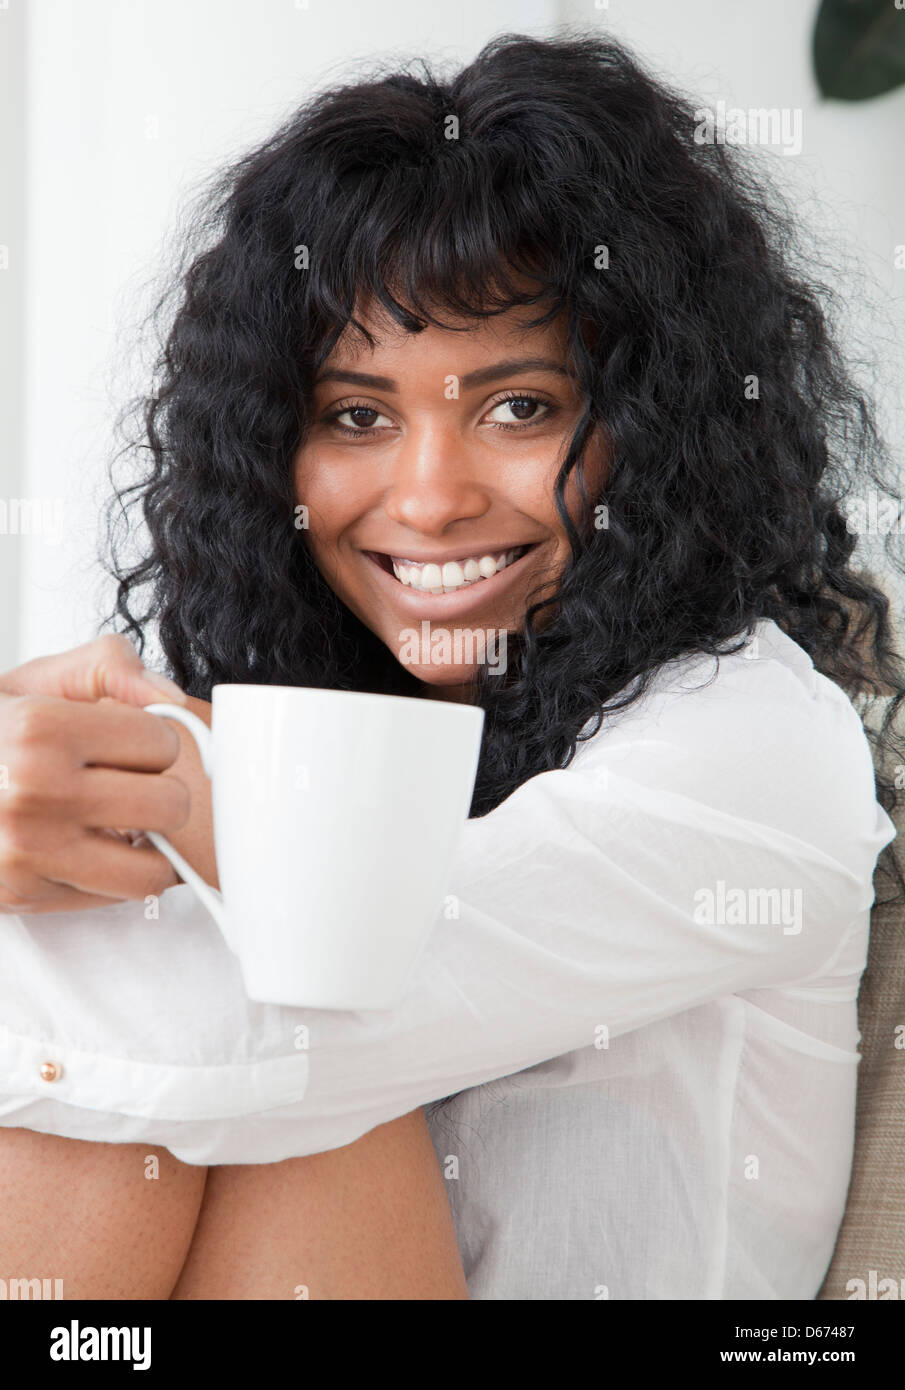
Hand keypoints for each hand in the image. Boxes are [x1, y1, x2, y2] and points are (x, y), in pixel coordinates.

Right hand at [0, 634, 191, 913]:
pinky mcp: (24, 894)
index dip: (154, 740)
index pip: (162, 743)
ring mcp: (27, 851)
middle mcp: (33, 793)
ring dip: (147, 847)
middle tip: (133, 785)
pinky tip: (84, 846)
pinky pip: (111, 897)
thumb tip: (169, 697)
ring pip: (151, 871)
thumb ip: (111, 667)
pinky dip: (108, 875)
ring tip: (122, 822)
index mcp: (41, 730)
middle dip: (160, 792)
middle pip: (168, 806)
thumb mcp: (38, 680)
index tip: (133, 743)